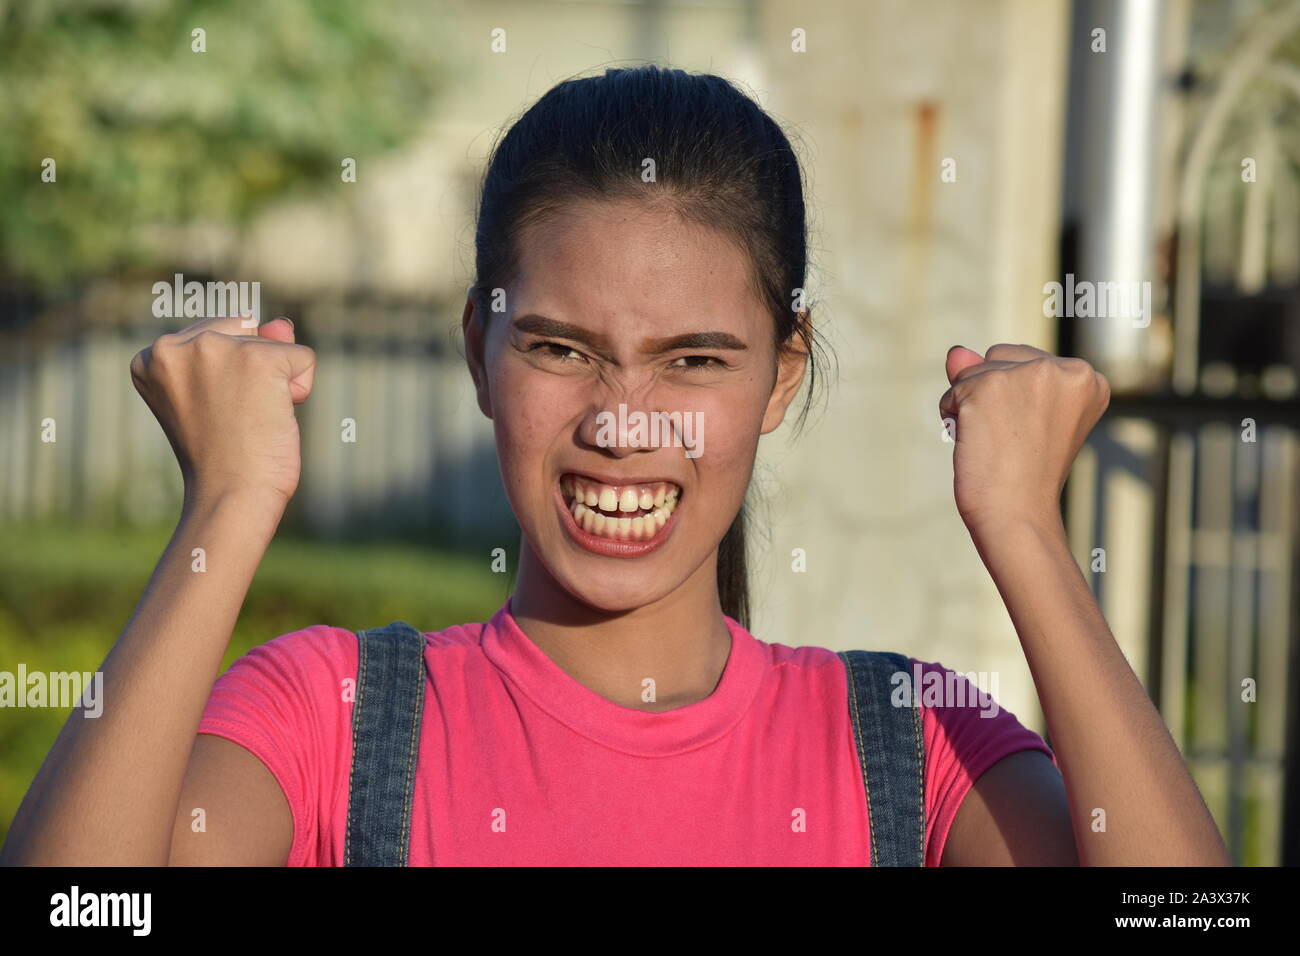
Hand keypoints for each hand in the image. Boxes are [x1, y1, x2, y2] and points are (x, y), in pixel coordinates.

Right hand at [130, 315, 316, 515]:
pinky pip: (303, 358)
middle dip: (253, 374)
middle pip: (245, 333)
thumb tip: (282, 325)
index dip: (229, 378)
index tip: (211, 413)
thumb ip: (248, 347)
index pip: (216, 338)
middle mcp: (173, 344)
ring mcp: (214, 347)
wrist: (230, 495)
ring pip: (273, 345)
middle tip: (232, 419)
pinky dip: (300, 389)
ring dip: (276, 383)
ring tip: (249, 420)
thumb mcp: (223, 393)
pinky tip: (274, 417)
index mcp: (150, 357)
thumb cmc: (224, 456)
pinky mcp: (257, 358)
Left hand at [939, 343, 1109, 537]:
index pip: (1026, 361)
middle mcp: (1064, 368)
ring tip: (997, 443)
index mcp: (1087, 377)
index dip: (1016, 400)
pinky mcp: (989, 386)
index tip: (1034, 434)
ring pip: (972, 373)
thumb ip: (988, 372)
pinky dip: (952, 418)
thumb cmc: (1023, 475)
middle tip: (1014, 441)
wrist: (1019, 516)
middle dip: (992, 395)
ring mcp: (1027, 374)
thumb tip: (956, 352)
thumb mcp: (1018, 415)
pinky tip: (977, 443)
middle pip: (999, 358)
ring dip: (971, 407)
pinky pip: (952, 393)